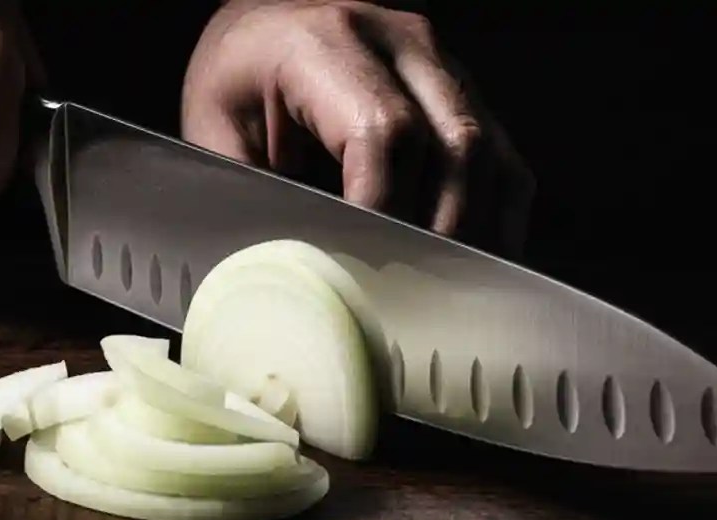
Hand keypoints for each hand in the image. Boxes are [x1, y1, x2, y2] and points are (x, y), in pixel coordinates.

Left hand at [181, 0, 534, 256]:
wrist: (261, 32)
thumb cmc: (236, 84)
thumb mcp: (217, 134)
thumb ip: (252, 194)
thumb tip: (288, 271)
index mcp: (321, 43)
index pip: (382, 129)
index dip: (384, 206)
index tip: (369, 264)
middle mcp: (392, 39)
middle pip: (451, 141)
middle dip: (437, 228)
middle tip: (410, 288)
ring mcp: (436, 61)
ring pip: (485, 151)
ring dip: (473, 227)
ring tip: (444, 283)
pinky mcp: (459, 88)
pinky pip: (499, 155)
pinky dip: (495, 213)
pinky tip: (474, 258)